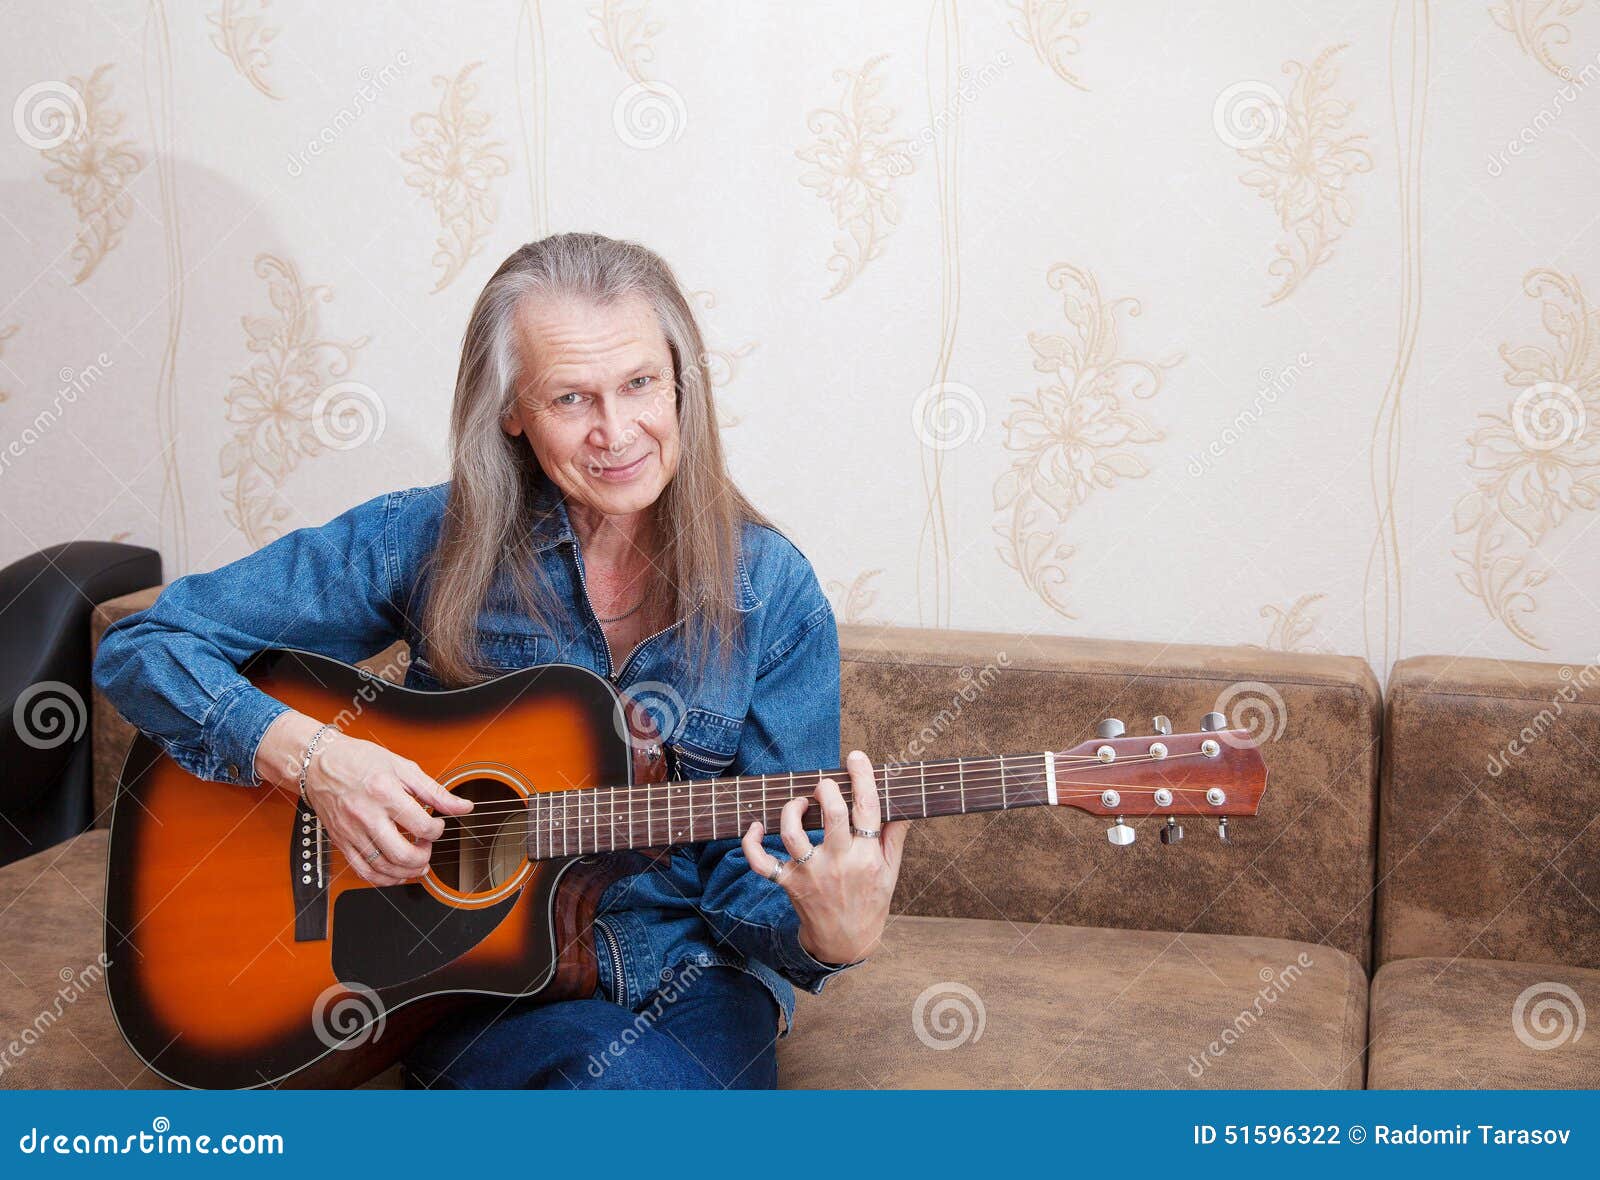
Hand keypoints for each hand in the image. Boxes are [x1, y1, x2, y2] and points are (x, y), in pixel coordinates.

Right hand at [302, 731, 472, 886]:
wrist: (319, 763)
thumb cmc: (359, 760)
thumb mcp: (403, 767)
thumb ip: (435, 791)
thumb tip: (463, 807)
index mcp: (384, 792)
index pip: (421, 826)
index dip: (437, 830)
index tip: (436, 824)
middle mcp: (366, 815)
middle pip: (402, 853)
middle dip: (424, 857)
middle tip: (427, 847)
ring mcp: (351, 831)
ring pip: (383, 868)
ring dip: (407, 871)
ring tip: (417, 862)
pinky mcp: (341, 842)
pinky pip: (363, 872)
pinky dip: (383, 879)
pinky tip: (396, 872)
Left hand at [739, 750, 908, 964]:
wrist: (846, 942)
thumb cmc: (871, 900)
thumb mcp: (891, 870)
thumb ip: (894, 834)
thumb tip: (901, 803)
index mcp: (867, 857)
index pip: (868, 809)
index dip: (862, 778)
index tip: (855, 757)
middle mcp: (839, 863)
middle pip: (831, 816)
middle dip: (826, 789)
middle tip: (825, 784)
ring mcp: (811, 874)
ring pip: (793, 834)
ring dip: (793, 809)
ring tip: (800, 803)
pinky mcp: (789, 884)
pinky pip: (762, 863)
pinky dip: (752, 843)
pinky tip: (755, 827)